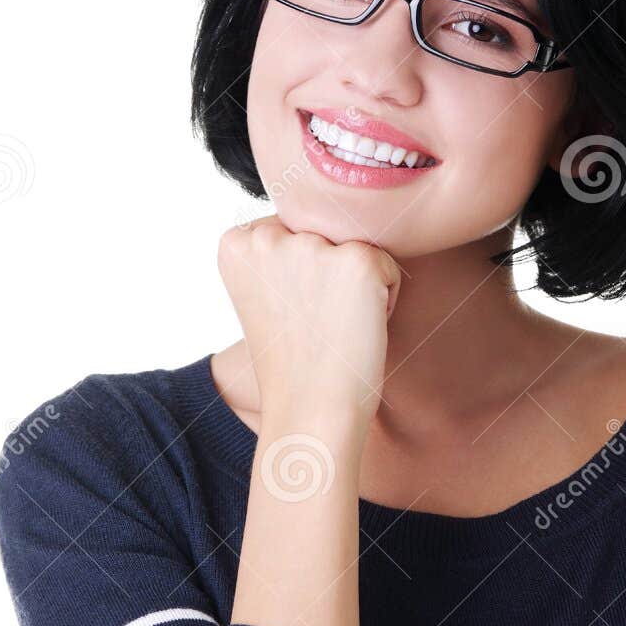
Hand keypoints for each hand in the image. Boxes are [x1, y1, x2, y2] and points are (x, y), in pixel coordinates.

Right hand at [217, 216, 401, 429]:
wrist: (311, 409)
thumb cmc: (294, 360)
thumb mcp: (265, 293)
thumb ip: (279, 250)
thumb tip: (326, 216)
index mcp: (236, 242)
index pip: (293, 229)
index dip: (301, 274)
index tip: (289, 314)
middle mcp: (267, 236)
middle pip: (326, 234)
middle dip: (330, 274)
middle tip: (314, 324)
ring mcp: (312, 246)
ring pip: (357, 248)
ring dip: (357, 285)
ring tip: (335, 326)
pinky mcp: (357, 261)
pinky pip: (388, 266)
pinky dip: (386, 298)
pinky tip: (357, 329)